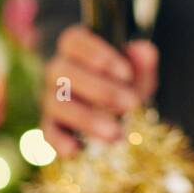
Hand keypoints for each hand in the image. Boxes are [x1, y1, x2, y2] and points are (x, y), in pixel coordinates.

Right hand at [40, 25, 158, 156]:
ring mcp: (50, 97)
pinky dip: (58, 141)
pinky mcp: (50, 124)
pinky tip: (77, 150)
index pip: (74, 41)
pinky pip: (47, 131)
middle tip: (131, 104)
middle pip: (64, 72)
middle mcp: (56, 69)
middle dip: (99, 89)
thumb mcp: (136, 69)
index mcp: (74, 47)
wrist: (114, 107)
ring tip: (116, 134)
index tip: (126, 73)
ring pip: (57, 103)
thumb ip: (140, 60)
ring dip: (86, 118)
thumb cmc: (123, 81)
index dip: (98, 54)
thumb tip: (146, 51)